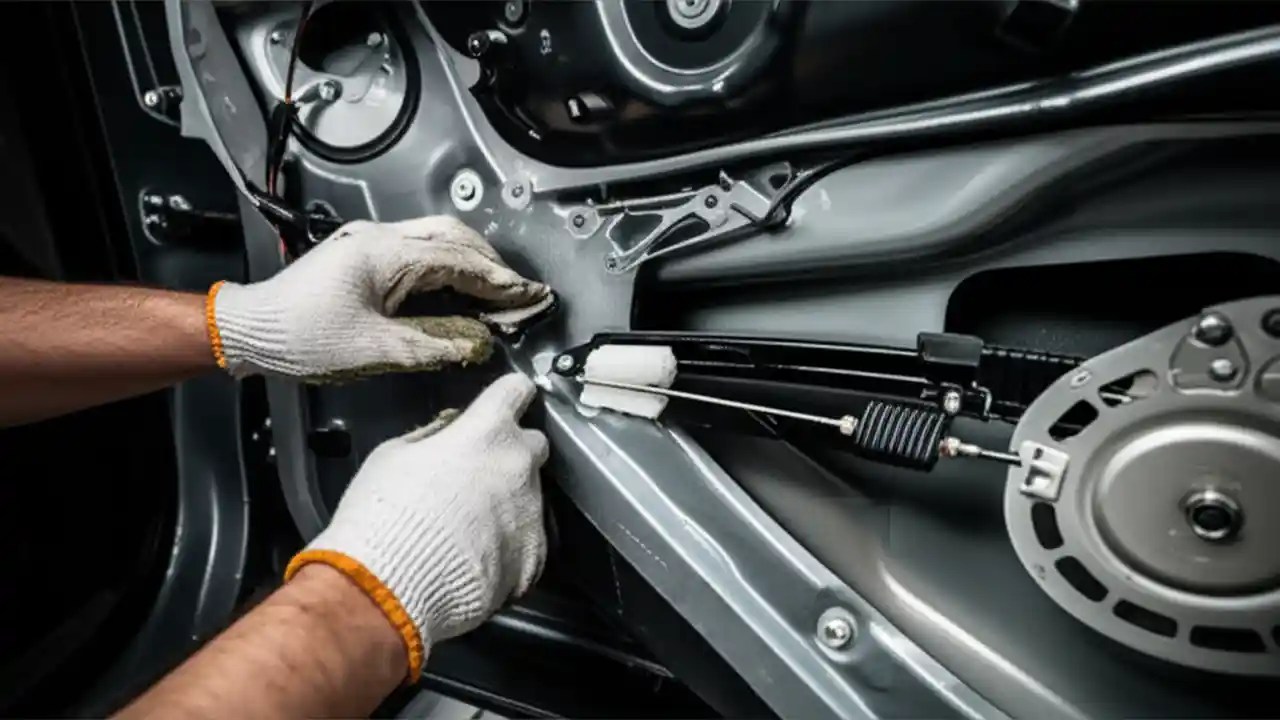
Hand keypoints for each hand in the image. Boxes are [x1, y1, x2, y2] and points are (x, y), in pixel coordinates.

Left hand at [210, 216, 550, 379]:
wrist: (248, 330)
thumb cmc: (301, 337)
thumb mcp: (375, 351)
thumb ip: (434, 346)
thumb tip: (478, 344)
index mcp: (386, 254)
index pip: (461, 261)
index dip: (501, 282)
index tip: (531, 297)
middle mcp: (380, 238)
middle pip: (455, 236)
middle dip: (493, 264)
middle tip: (520, 293)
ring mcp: (370, 242)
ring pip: (438, 237)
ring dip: (472, 261)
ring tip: (497, 291)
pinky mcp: (362, 254)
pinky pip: (418, 249)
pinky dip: (448, 265)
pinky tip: (458, 287)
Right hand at [284, 373, 548, 680]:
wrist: (387, 589)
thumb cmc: (382, 514)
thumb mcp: (393, 455)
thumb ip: (434, 436)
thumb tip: (451, 434)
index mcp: (488, 432)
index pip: (517, 390)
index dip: (508, 395)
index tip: (502, 404)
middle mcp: (520, 467)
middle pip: (534, 444)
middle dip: (511, 452)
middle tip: (477, 473)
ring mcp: (532, 514)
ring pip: (530, 496)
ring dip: (507, 503)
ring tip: (466, 529)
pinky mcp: (534, 558)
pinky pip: (528, 543)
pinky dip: (508, 546)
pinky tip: (476, 557)